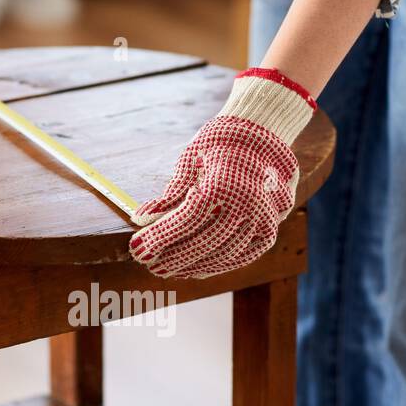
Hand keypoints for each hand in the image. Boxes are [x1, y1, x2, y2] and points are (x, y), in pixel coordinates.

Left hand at [129, 69, 315, 278]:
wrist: (264, 135)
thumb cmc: (221, 143)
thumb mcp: (190, 160)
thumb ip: (169, 194)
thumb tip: (141, 218)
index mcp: (224, 183)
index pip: (185, 220)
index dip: (159, 238)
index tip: (137, 250)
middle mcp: (247, 204)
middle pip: (203, 242)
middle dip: (171, 257)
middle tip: (148, 264)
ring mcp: (262, 220)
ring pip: (222, 255)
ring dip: (191, 266)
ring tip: (167, 270)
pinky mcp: (268, 231)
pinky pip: (240, 257)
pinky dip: (216, 266)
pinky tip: (194, 270)